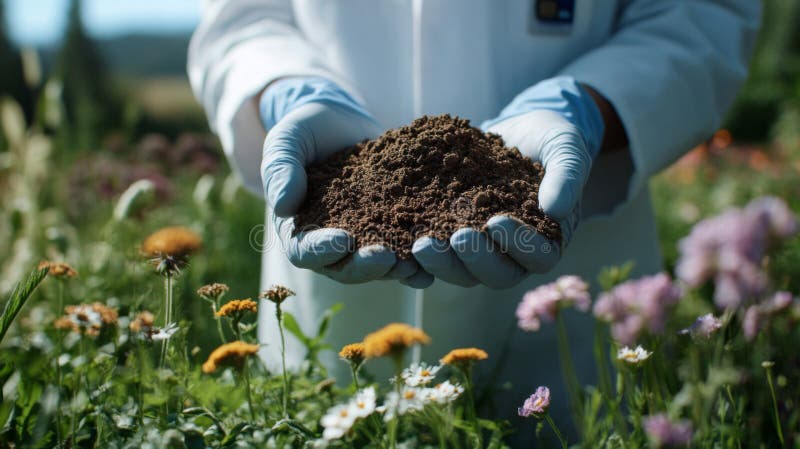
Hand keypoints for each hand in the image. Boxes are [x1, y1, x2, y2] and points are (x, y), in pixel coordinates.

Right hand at [261, 77, 432, 287]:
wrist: (340, 120)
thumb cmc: (304, 130)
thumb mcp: (286, 141)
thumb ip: (281, 171)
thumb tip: (282, 208)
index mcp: (298, 229)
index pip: (305, 252)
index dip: (323, 250)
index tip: (344, 240)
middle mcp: (330, 244)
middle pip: (345, 268)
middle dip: (367, 266)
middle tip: (389, 258)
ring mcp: (363, 238)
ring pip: (379, 266)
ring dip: (397, 268)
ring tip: (418, 263)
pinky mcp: (391, 227)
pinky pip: (405, 248)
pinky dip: (421, 256)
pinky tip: (442, 252)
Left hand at [412, 76, 604, 288]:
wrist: (519, 129)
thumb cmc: (551, 141)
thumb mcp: (565, 148)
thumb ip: (566, 175)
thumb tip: (555, 210)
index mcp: (548, 239)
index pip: (538, 257)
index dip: (518, 245)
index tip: (497, 221)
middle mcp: (515, 253)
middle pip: (497, 274)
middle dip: (475, 260)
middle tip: (456, 238)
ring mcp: (483, 248)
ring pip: (463, 272)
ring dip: (443, 264)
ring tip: (421, 244)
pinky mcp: (454, 235)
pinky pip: (439, 254)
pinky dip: (423, 255)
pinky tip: (402, 240)